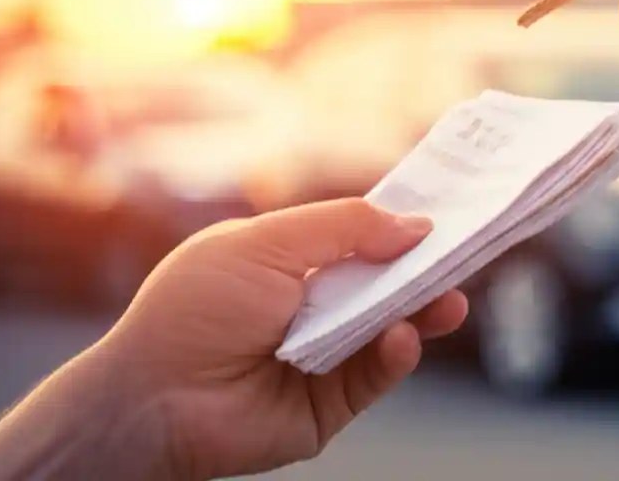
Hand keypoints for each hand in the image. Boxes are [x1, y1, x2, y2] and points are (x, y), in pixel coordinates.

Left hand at [97, 199, 467, 478]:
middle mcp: (310, 308)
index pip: (359, 238)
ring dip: (422, 312)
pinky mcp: (328, 405)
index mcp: (291, 262)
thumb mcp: (268, 243)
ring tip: (450, 301)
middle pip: (384, 285)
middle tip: (465, 256)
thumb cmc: (194, 309)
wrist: (153, 398)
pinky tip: (401, 337)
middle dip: (424, 270)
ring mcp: (322, 357)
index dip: (400, 226)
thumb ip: (344, 227)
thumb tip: (415, 225)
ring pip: (389, 330)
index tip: (446, 213)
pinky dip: (394, 356)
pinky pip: (375, 376)